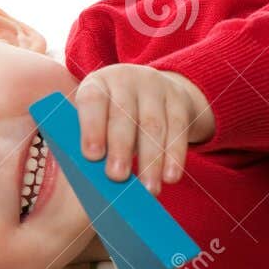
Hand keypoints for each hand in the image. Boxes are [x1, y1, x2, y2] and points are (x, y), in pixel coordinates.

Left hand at [73, 65, 213, 193]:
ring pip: (153, 125)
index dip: (91, 128)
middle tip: (117, 177)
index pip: (92, 101)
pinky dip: (175, 156)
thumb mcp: (97, 119)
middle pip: (124, 114)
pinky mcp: (178, 99)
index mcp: (97, 84)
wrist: (149, 89)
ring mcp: (155, 86)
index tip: (92, 156)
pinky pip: (178, 130)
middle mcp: (125, 80)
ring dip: (151, 160)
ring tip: (148, 188)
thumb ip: (91, 144)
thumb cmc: (111, 116)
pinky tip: (171, 177)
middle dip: (121, 148)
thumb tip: (90, 179)